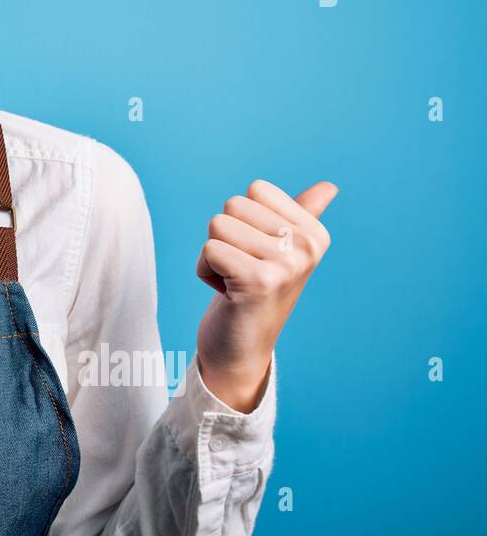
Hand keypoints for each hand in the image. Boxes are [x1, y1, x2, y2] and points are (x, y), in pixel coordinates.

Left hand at [194, 178, 337, 411]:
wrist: (241, 348)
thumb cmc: (256, 292)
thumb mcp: (281, 250)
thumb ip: (302, 215)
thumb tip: (330, 187)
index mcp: (316, 233)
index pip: (256, 190)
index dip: (243, 219)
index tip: (255, 253)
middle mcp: (308, 247)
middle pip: (234, 205)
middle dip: (225, 237)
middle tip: (241, 270)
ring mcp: (287, 264)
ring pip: (217, 225)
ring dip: (213, 254)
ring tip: (233, 281)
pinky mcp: (259, 282)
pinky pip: (209, 249)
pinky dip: (205, 270)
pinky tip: (226, 292)